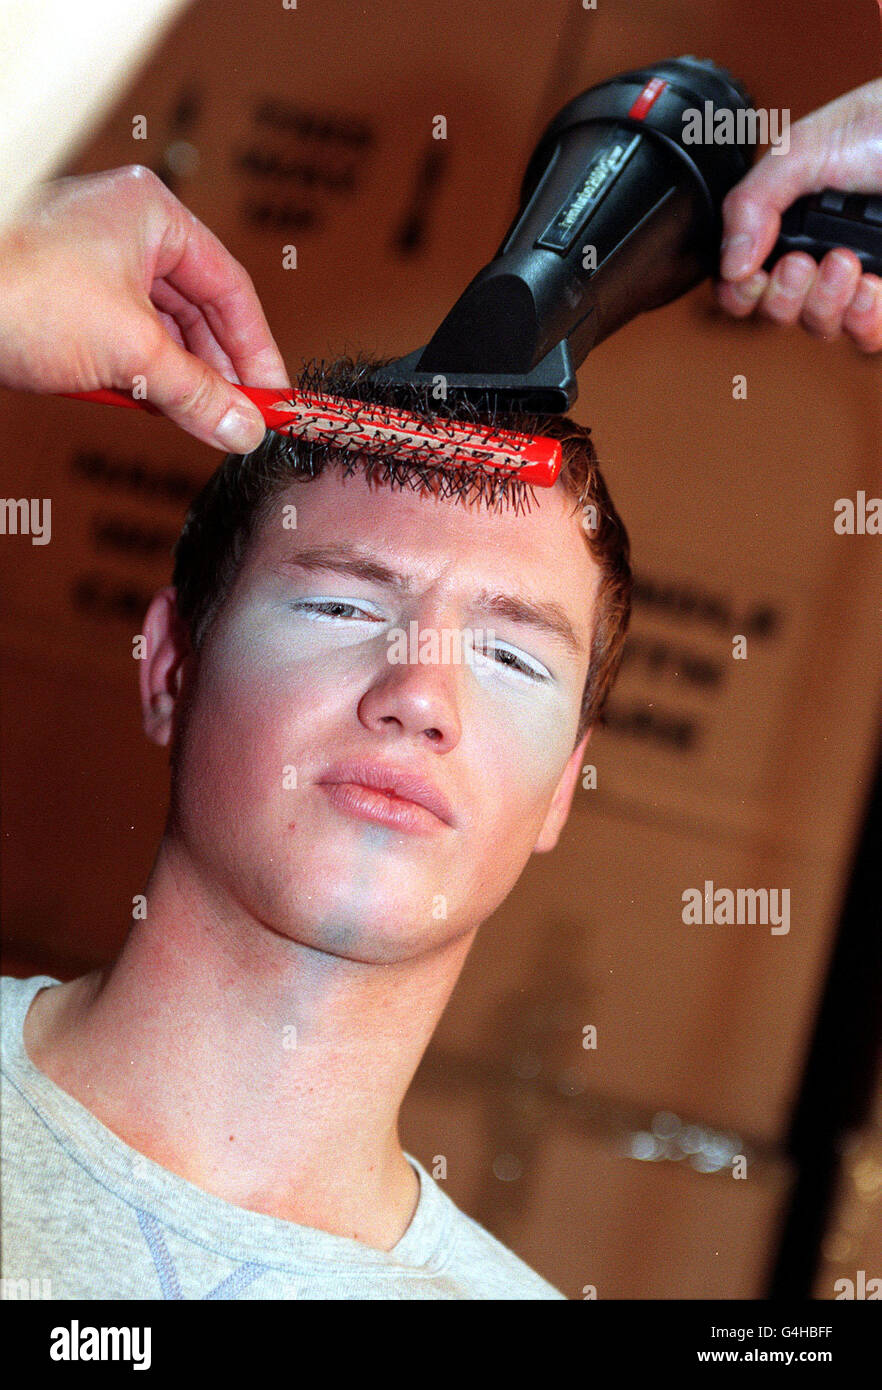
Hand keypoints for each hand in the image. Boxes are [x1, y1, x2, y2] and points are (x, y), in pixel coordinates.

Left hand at [0, 165, 290, 450]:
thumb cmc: (18, 293)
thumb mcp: (131, 352)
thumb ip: (198, 394)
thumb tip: (244, 426)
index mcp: (152, 214)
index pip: (231, 289)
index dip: (258, 351)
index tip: (272, 399)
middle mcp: (124, 229)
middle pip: (197, 311)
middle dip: (217, 371)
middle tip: (238, 420)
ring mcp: (90, 261)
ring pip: (159, 329)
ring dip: (177, 378)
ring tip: (196, 419)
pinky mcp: (63, 297)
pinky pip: (121, 338)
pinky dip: (138, 375)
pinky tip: (148, 405)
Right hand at [715, 78, 881, 352]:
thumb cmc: (880, 124)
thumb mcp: (801, 149)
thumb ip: (752, 202)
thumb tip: (730, 264)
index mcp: (788, 225)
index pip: (743, 284)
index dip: (739, 293)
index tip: (752, 274)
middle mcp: (819, 256)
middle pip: (777, 313)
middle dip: (784, 296)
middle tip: (801, 263)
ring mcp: (858, 278)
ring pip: (820, 327)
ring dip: (825, 303)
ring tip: (844, 262)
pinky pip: (867, 336)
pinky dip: (862, 320)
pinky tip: (869, 289)